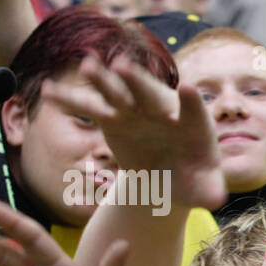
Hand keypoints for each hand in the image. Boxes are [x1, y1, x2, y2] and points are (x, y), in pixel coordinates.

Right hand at [42, 55, 226, 213]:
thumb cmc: (192, 181)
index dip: (192, 102)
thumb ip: (210, 190)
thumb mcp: (203, 188)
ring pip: (119, 92)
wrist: (168, 178)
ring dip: (103, 79)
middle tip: (123, 66)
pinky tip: (48, 91)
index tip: (188, 89)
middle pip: (151, 93)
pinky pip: (91, 107)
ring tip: (88, 67)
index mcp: (193, 125)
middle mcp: (164, 111)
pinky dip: (71, 100)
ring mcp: (136, 111)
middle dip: (138, 81)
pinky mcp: (114, 118)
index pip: (194, 111)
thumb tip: (217, 199)